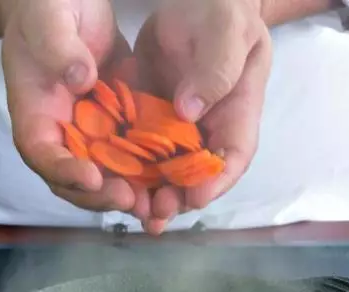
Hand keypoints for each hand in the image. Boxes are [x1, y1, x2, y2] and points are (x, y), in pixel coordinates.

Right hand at [1, 0, 136, 212]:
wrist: (69, 0)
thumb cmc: (46, 7)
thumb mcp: (47, 19)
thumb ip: (59, 48)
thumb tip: (81, 80)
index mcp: (34, 111)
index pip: (41, 153)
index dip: (64, 172)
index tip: (91, 177)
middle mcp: (61, 130)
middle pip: (73, 178)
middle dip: (100, 194)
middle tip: (130, 199)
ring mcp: (90, 129)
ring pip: (106, 172)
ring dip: (129, 191)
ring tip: (155, 203)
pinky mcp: (117, 122)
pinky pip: (132, 151)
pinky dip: (149, 167)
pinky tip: (173, 175)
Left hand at [134, 0, 272, 233]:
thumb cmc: (222, 9)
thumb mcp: (227, 31)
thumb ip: (215, 69)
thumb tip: (189, 111)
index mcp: (237, 108)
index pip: (233, 155)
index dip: (214, 181)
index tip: (193, 198)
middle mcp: (210, 123)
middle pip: (199, 172)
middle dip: (178, 197)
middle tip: (155, 214)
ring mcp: (180, 121)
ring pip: (168, 166)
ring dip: (152, 191)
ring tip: (133, 211)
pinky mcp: (152, 113)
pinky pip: (141, 146)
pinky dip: (129, 165)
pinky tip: (111, 180)